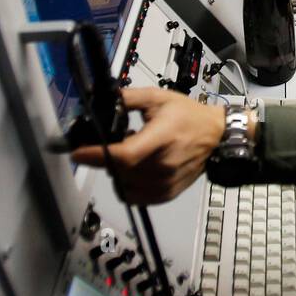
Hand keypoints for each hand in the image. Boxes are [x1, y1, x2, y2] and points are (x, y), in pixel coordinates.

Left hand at [71, 88, 225, 204]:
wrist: (217, 136)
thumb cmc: (190, 116)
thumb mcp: (159, 98)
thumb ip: (129, 98)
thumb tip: (103, 99)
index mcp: (162, 137)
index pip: (124, 155)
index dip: (97, 156)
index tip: (78, 152)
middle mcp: (164, 164)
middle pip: (119, 171)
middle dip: (106, 159)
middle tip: (111, 145)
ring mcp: (166, 182)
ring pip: (123, 186)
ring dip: (117, 173)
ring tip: (129, 157)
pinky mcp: (167, 193)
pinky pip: (135, 197)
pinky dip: (127, 186)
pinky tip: (134, 171)